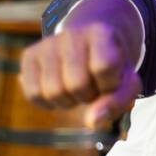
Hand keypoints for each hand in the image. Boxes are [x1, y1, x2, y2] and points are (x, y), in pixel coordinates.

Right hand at [20, 13, 140, 129]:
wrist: (93, 46)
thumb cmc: (112, 70)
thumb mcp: (126, 83)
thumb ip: (117, 102)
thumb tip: (92, 122)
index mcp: (101, 33)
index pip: (103, 67)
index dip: (109, 85)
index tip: (112, 80)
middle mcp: (72, 34)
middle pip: (76, 84)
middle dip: (88, 95)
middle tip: (93, 86)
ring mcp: (47, 43)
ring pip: (53, 92)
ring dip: (69, 101)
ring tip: (78, 89)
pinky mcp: (29, 55)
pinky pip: (34, 95)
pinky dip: (49, 103)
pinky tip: (61, 91)